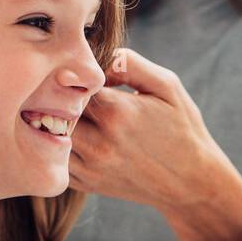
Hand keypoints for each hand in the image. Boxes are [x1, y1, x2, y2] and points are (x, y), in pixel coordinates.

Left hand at [68, 47, 223, 214]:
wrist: (190, 182)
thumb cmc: (182, 128)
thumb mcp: (167, 86)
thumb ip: (130, 63)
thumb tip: (97, 57)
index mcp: (117, 112)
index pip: (72, 81)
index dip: (73, 73)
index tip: (82, 73)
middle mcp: (99, 142)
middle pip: (54, 109)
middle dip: (57, 95)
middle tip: (66, 89)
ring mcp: (91, 167)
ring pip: (51, 136)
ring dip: (54, 121)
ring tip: (67, 110)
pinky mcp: (87, 183)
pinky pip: (57, 159)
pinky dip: (58, 145)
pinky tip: (74, 134)